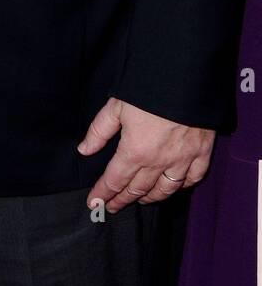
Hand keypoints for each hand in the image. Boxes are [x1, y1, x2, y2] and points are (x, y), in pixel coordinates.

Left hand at [78, 96, 213, 210]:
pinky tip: (173, 187)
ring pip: (165, 190)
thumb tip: (84, 150)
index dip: (103, 193)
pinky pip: (192, 179)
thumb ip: (99, 131)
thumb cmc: (147, 89)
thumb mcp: (115, 106)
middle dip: (122, 200)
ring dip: (149, 198)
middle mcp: (158, 162)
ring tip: (139, 200)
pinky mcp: (201, 153)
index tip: (94, 203)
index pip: (114, 180)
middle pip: (138, 189)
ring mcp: (182, 160)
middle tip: (112, 207)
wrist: (184, 78)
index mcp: (134, 151)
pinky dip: (181, 187)